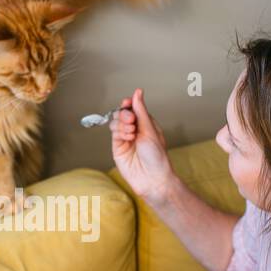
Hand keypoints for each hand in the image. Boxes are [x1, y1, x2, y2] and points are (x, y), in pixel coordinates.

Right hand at [111, 88, 173, 204]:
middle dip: (125, 114)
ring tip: (131, 132)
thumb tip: (138, 92)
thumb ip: (141, 111)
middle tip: (131, 120)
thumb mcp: (150, 129)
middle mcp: (135, 130)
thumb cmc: (157, 157)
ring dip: (122, 123)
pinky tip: (128, 137)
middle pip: (122, 113)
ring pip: (115, 122)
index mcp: (146, 124)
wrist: (152, 178)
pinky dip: (119, 132)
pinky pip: (113, 133)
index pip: (133, 108)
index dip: (129, 103)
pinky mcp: (117, 148)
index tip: (128, 102)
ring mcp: (125, 138)